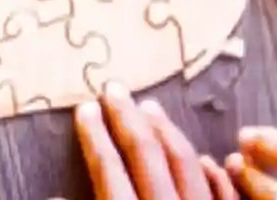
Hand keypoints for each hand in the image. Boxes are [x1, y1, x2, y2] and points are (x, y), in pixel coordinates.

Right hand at [74, 84, 235, 198]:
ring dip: (167, 133)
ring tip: (151, 107)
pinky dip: (216, 175)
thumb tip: (51, 195)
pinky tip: (207, 159)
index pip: (109, 169)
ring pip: (187, 165)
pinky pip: (225, 194)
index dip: (95, 137)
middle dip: (127, 119)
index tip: (85, 107)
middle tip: (114, 88)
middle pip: (146, 155)